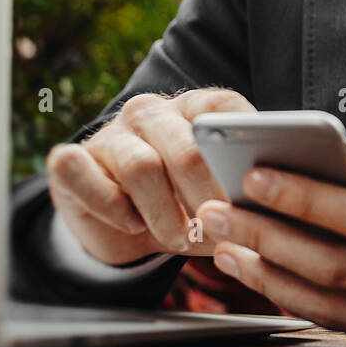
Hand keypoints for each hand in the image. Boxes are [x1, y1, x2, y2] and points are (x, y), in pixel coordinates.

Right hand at [46, 88, 253, 265]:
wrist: (125, 224)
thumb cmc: (186, 203)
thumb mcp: (219, 196)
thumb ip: (244, 192)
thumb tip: (275, 210)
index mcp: (198, 107)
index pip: (225, 114)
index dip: (240, 160)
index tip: (251, 196)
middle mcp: (153, 110)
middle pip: (186, 148)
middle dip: (206, 198)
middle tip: (218, 232)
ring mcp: (110, 133)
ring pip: (140, 166)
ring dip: (165, 213)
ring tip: (180, 239)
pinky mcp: (71, 159)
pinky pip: (81, 172)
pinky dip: (109, 205)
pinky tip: (132, 225)